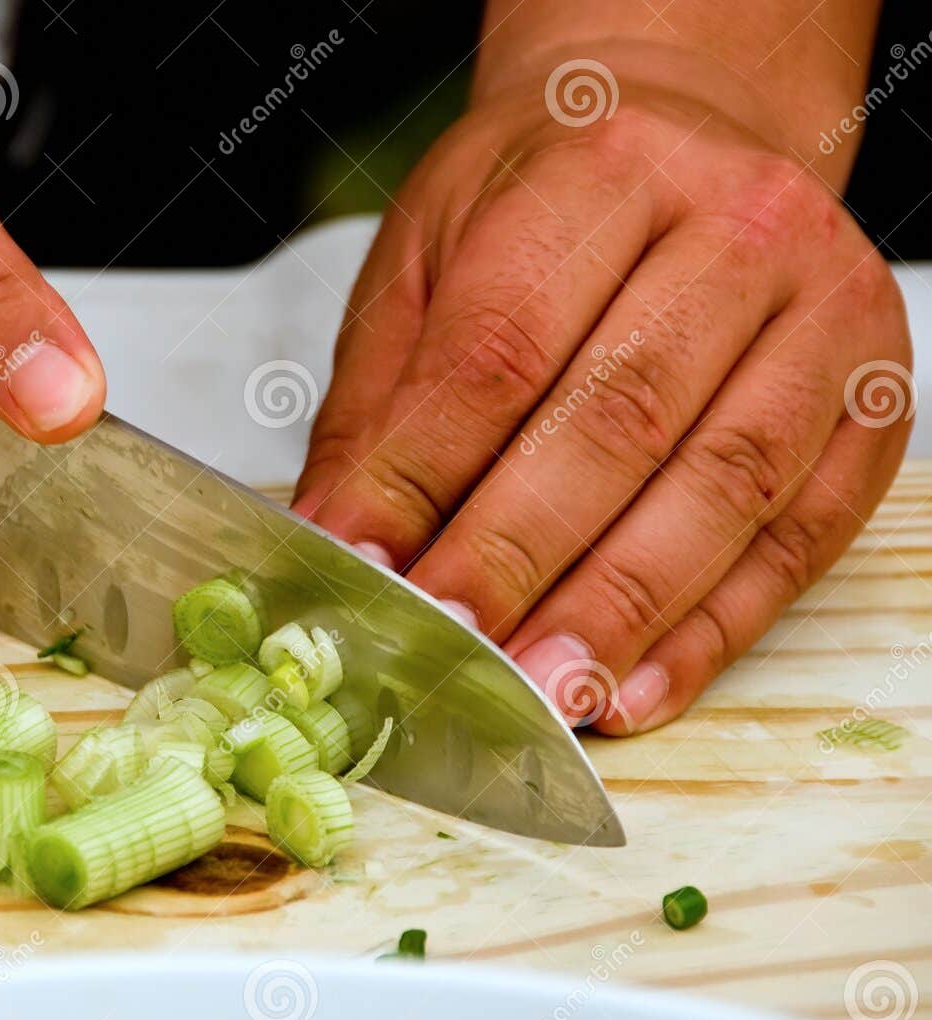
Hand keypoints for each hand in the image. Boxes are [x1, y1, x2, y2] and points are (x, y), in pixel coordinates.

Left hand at [295, 54, 912, 733]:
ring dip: (620, 613)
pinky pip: (797, 539)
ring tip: (538, 694)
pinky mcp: (874, 402)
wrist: (692, 136)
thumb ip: (382, 403)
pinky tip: (632, 692)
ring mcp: (827, 313)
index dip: (426, 474)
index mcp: (602, 174)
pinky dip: (710, 633)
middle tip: (446, 648)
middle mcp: (737, 227)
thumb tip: (335, 542)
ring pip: (723, 486)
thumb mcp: (426, 262)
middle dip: (520, 556)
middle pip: (620, 420)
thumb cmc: (542, 205)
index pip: (500, 346)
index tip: (365, 571)